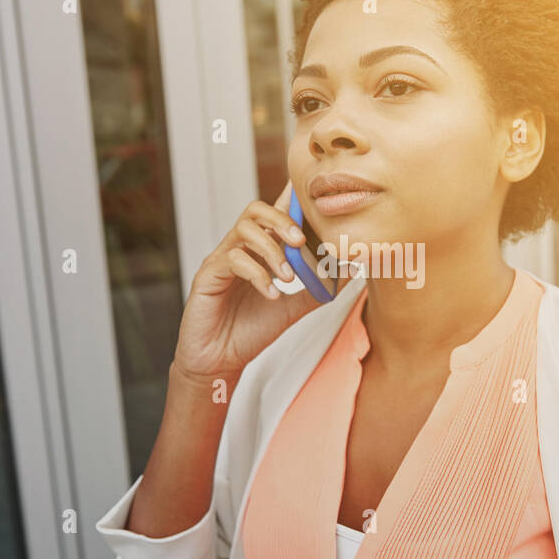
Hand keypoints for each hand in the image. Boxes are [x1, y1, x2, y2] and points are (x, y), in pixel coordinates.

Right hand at [171, 180, 323, 381]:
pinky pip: (233, 260)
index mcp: (258, 250)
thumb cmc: (250, 331)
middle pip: (257, 211)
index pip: (275, 213)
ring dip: (272, 250)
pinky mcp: (208, 275)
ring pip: (244, 230)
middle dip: (283, 220)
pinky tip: (272, 295)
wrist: (220, 360)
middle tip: (301, 242)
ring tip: (288, 277)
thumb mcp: (294, 307)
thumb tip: (351, 271)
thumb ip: (319, 287)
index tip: (314, 198)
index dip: (292, 199)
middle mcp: (239, 248)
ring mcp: (222, 259)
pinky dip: (258, 275)